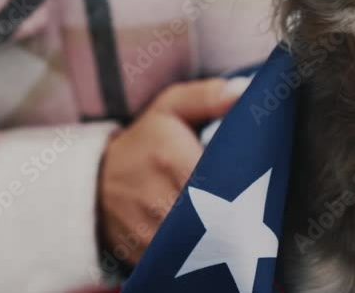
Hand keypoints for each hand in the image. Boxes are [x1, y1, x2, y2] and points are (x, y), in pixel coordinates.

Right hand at [97, 78, 241, 264]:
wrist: (95, 183)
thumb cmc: (145, 142)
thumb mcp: (170, 107)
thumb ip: (208, 96)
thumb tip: (244, 91)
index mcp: (171, 160)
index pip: (222, 181)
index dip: (245, 186)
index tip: (260, 184)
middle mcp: (160, 201)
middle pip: (216, 218)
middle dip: (239, 216)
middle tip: (255, 209)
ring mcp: (151, 234)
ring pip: (202, 246)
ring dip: (222, 239)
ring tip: (238, 227)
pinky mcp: (145, 258)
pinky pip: (182, 262)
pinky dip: (201, 255)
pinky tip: (214, 244)